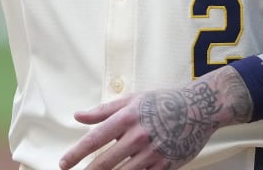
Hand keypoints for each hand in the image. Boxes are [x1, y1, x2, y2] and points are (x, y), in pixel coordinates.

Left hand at [58, 68, 251, 169]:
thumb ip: (103, 110)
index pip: (94, 139)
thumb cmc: (162, 102)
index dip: (76, 153)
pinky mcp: (165, 165)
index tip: (63, 163)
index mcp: (126, 118)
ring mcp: (152, 153)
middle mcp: (137, 137)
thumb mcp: (132, 99)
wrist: (199, 109)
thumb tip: (77, 116)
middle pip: (105, 162)